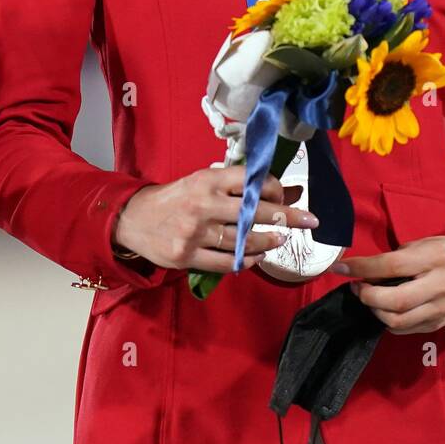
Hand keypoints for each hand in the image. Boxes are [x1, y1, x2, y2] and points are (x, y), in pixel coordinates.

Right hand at [113, 166, 314, 273]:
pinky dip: (246, 261)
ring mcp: (195, 233)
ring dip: (268, 241)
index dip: (274, 189)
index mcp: (208, 181)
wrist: (134, 218)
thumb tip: (286, 190)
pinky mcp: (187, 256)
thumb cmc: (176, 197)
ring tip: (280, 240)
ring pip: (242, 240)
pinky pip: (225, 263)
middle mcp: (203, 204)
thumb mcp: (203, 181)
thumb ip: (238, 187)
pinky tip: (256, 258)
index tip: (285, 196)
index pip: (250, 181)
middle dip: (288, 216)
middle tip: (310, 221)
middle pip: (254, 212)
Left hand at [332, 235, 444, 334]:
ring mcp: (439, 310)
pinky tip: (385, 309)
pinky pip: (405, 330)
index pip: (390, 266)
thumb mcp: (426, 244)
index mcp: (433, 259)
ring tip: (370, 298)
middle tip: (357, 286)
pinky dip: (388, 321)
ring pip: (397, 322)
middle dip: (366, 296)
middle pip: (393, 301)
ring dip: (375, 311)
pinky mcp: (438, 325)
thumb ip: (398, 257)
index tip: (340, 268)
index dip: (360, 268)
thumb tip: (368, 271)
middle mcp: (437, 287)